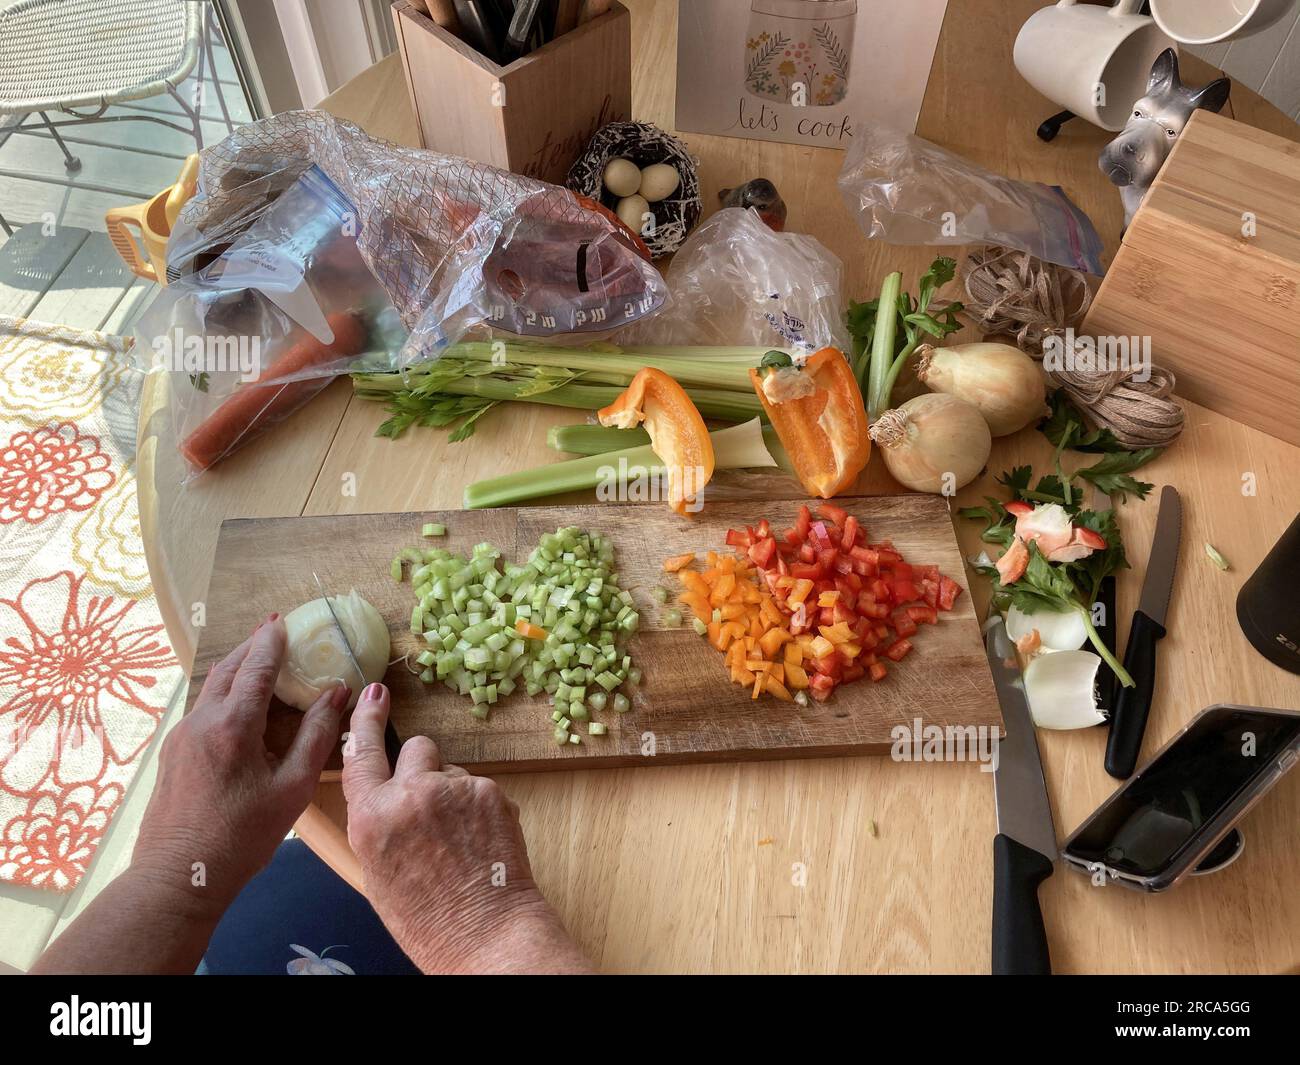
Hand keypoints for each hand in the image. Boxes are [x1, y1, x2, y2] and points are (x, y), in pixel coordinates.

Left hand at [132, 615, 348, 915]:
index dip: (272, 642)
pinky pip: (202, 709)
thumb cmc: (243, 837)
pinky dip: (223, 693)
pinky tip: (236, 706)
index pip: (256, 668)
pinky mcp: (172, 755)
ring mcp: (181, 737)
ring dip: (235, 669)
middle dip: (251, 647)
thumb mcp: (293, 787)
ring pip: (210, 689)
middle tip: (272, 630)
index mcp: (233, 725)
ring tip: (256, 660)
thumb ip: (317, 735)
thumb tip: (337, 692)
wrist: (179, 876)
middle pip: (227, 670)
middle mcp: (202, 721)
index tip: (284, 621)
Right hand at [342, 684, 591, 973]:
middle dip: (421, 768)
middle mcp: (409, 794)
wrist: (485, 935)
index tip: (373, 694)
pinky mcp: (490, 791)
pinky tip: (480, 842)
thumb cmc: (427, 918)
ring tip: (459, 838)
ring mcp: (454, 789)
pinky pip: (478, 786)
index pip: (360, 751)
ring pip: (450, 768)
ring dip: (451, 790)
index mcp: (371, 817)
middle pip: (415, 748)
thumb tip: (382, 792)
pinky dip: (478, 807)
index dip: (366, 719)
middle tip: (430, 805)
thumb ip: (376, 822)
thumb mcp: (376, 871)